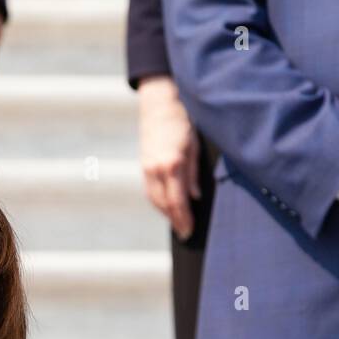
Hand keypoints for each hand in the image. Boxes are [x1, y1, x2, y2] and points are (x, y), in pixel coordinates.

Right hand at [137, 75, 201, 238]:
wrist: (160, 104)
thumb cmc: (183, 122)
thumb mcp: (195, 147)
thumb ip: (194, 174)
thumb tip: (195, 197)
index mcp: (172, 164)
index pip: (178, 201)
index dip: (184, 219)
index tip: (189, 231)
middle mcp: (157, 169)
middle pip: (164, 204)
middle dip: (175, 220)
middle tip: (185, 233)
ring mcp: (147, 167)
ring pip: (154, 200)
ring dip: (165, 214)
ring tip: (177, 223)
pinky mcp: (143, 165)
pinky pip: (149, 190)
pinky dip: (158, 202)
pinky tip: (167, 207)